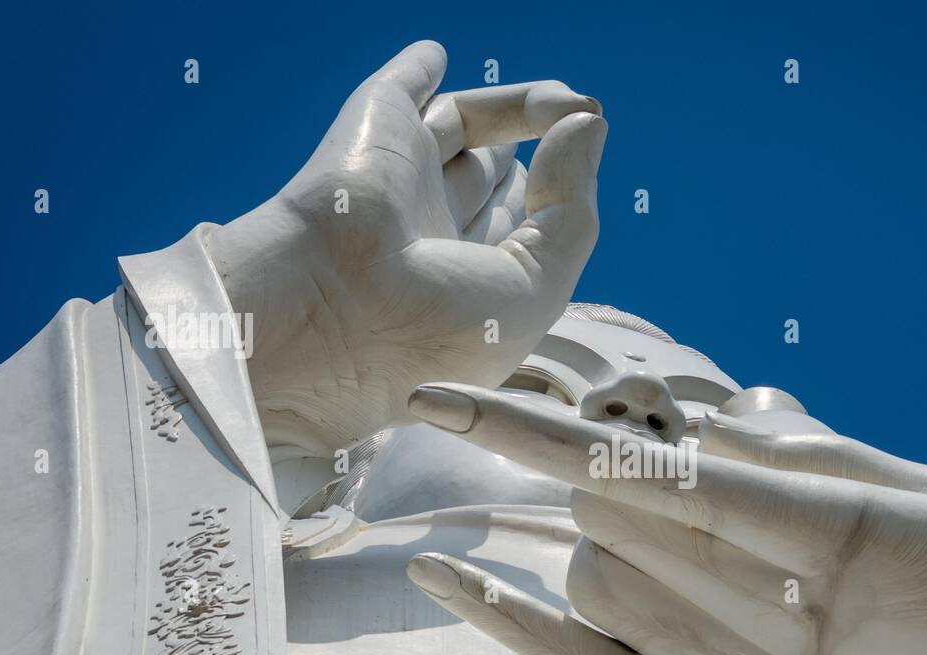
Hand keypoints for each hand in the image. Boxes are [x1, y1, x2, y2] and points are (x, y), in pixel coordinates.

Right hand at [208, 41, 605, 453]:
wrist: (338, 313)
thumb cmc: (440, 327)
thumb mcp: (540, 285)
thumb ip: (574, 206)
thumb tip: (587, 123)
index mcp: (465, 283)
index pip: (519, 231)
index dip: (559, 202)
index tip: (587, 178)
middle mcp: (430, 234)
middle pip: (492, 178)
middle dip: (541, 156)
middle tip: (584, 119)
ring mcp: (400, 180)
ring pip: (466, 127)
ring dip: (519, 104)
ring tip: (564, 97)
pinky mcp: (375, 130)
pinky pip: (403, 88)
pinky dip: (421, 68)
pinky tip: (438, 55)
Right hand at [405, 383, 926, 654]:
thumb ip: (829, 472)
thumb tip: (707, 430)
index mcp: (803, 510)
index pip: (651, 455)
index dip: (543, 427)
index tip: (444, 396)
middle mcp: (744, 574)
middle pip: (621, 514)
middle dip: (666, 532)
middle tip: (806, 601)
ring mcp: (719, 653)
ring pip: (604, 580)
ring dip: (673, 599)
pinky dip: (510, 625)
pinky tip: (440, 576)